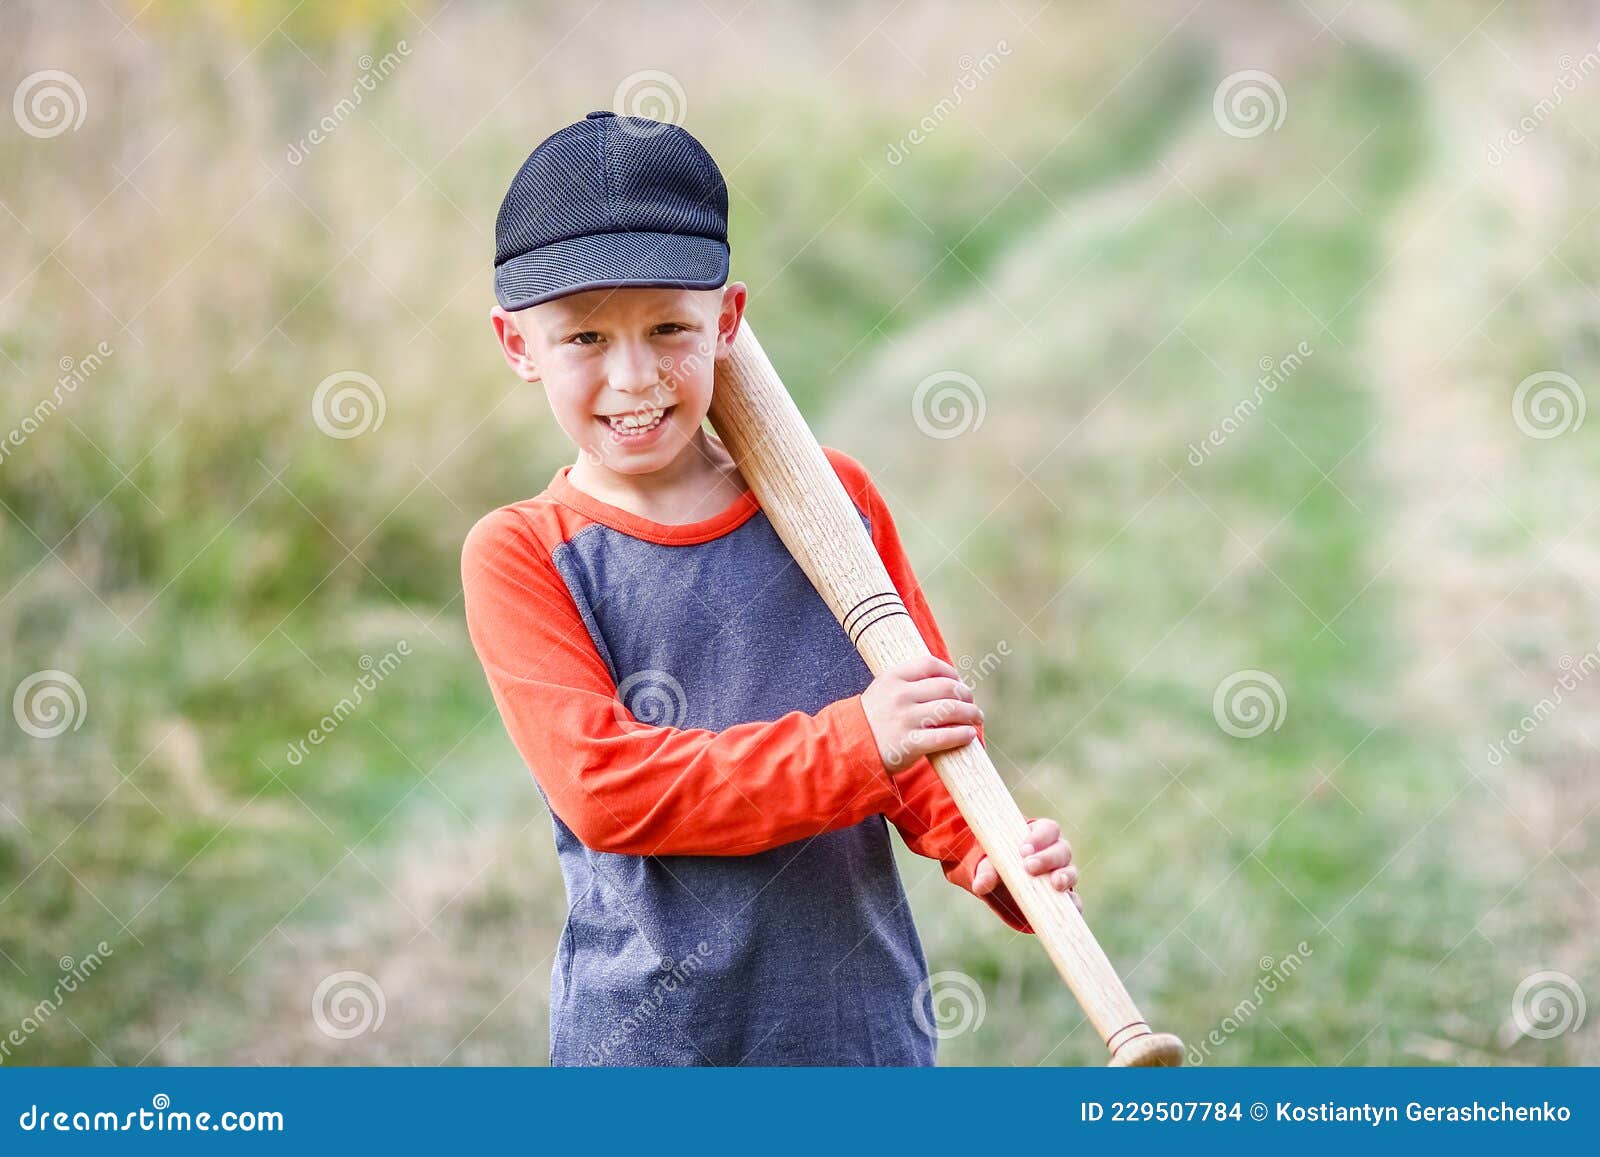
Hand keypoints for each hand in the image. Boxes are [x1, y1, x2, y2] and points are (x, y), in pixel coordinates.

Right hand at [860, 655, 982, 773]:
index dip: (951, 673)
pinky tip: (968, 735)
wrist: (848, 748)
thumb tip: (944, 682)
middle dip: (965, 695)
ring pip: (950, 710)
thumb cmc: (871, 720)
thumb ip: (906, 683)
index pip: (931, 665)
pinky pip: (944, 737)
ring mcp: (905, 720)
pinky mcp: (909, 744)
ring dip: (970, 714)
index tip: (958, 682)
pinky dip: (962, 735)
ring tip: (976, 718)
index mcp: (893, 678)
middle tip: (971, 703)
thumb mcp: (881, 691)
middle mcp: (900, 695)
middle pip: (946, 687)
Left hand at [972, 817, 1080, 911]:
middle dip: (1047, 858)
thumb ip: (986, 872)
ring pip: (1071, 871)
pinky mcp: (1064, 898)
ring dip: (1065, 877)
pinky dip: (1074, 904)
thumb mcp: (991, 866)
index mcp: (1041, 836)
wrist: (1005, 887)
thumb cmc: (1000, 866)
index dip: (1039, 837)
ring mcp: (1063, 875)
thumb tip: (980, 885)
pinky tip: (1069, 907)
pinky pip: (1075, 900)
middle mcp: (1056, 854)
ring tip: (1055, 884)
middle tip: (1029, 867)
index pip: (1048, 829)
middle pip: (1062, 849)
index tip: (1023, 849)